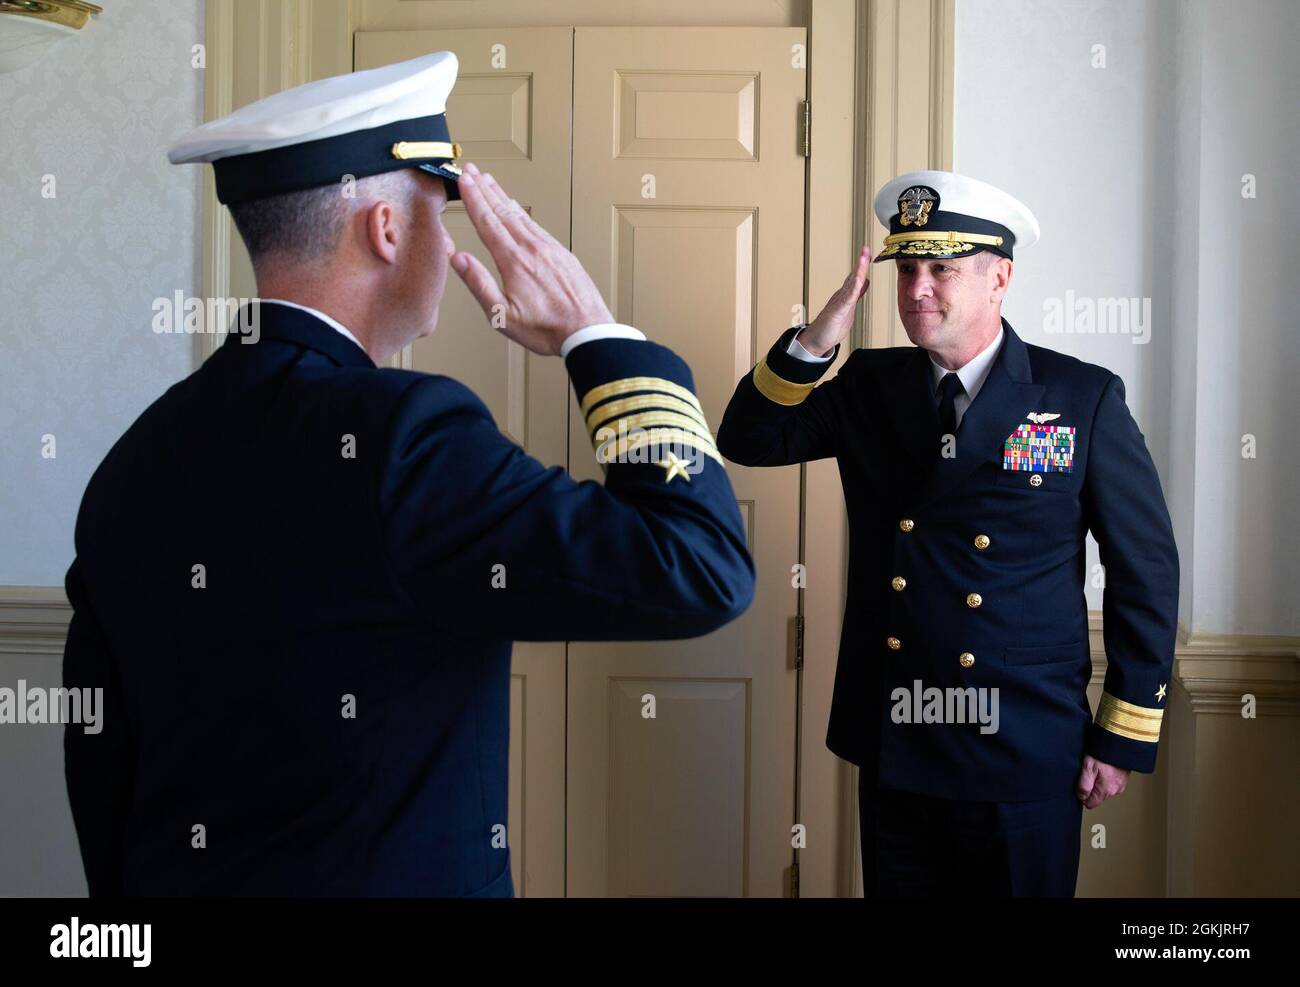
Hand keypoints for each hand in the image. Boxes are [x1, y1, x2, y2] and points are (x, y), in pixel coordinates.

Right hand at [450, 163, 613, 354]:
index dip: (473, 198)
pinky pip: (537, 225)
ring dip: (503, 196)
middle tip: (472, 170)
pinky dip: (523, 212)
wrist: (588, 331)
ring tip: (490, 181)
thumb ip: (479, 284)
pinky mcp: (563, 253)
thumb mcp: (502, 316)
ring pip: (521, 215)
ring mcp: (550, 248)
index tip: (463, 179)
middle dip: (484, 189)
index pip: (487, 222)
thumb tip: (458, 258)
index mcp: (514, 261)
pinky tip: (518, 209)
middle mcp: (532, 248)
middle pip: (503, 211)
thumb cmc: (546, 329)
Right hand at [797, 244, 870, 355]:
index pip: (856, 277)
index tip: (868, 252)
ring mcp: (839, 302)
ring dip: (858, 270)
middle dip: (861, 261)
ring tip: (863, 257)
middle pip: (854, 275)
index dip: (863, 265)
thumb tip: (864, 282)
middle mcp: (841, 296)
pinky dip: (853, 288)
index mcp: (845, 295)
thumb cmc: (829, 328)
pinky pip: (847, 298)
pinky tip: (858, 279)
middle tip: (866, 247)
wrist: (815, 341)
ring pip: (851, 283)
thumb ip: (856, 295)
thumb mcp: (848, 309)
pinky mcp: (837, 311)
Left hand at [1075, 755, 1129, 808]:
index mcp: (1106, 790)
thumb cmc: (1103, 753)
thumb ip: (1084, 786)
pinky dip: (1105, 777)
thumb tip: (1081, 797)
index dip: (1082, 795)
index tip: (1081, 783)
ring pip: (1103, 789)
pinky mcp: (1123, 779)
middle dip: (1091, 787)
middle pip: (1097, 797)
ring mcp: (1121, 785)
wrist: (1120, 742)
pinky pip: (1110, 783)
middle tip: (1089, 772)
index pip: (1090, 804)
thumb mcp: (1088, 768)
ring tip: (1097, 767)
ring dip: (1098, 781)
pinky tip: (1104, 767)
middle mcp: (1115, 790)